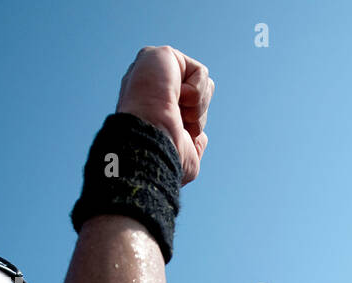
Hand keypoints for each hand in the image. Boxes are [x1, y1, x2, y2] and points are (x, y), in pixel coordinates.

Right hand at [116, 46, 212, 184]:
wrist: (151, 142)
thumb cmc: (163, 154)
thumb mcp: (185, 158)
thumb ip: (192, 144)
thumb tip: (200, 136)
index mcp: (151, 110)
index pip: (186, 113)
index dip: (190, 127)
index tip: (177, 137)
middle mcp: (149, 89)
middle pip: (196, 98)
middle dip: (195, 116)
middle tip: (178, 125)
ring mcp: (153, 71)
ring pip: (202, 85)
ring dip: (198, 106)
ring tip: (178, 113)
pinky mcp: (161, 55)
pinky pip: (200, 72)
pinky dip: (197, 92)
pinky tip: (177, 98)